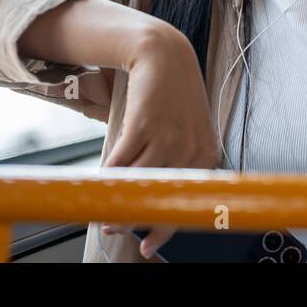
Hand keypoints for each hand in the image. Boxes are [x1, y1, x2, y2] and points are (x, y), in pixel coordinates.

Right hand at [99, 22, 218, 258]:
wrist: (166, 57)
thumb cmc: (175, 99)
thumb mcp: (191, 131)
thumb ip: (181, 165)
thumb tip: (157, 203)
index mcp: (207, 156)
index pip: (185, 203)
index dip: (164, 230)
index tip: (147, 249)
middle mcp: (191, 150)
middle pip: (157, 198)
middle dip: (133, 219)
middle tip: (114, 229)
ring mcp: (169, 138)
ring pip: (136, 183)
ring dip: (115, 200)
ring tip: (103, 209)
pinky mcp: (144, 125)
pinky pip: (120, 163)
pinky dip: (107, 176)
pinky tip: (100, 181)